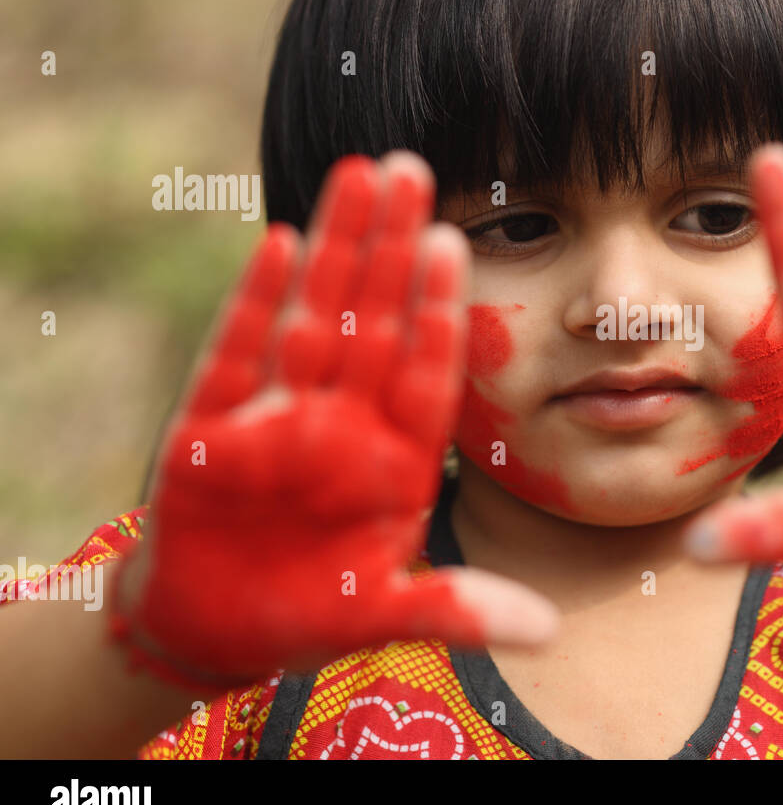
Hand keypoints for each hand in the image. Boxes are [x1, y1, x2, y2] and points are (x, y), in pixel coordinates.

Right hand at [116, 152, 557, 686]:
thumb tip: (550, 633)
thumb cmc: (312, 610)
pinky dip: (254, 303)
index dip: (436, 311)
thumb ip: (457, 611)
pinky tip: (280, 242)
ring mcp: (278, 419)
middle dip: (390, 250)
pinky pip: (236, 357)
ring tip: (358, 174)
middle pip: (373, 321)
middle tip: (412, 171)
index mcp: (395, 457)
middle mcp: (343, 422)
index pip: (425, 371)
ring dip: (333, 249)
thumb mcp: (386, 614)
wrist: (218, 627)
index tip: (454, 244)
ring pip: (312, 317)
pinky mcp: (211, 430)